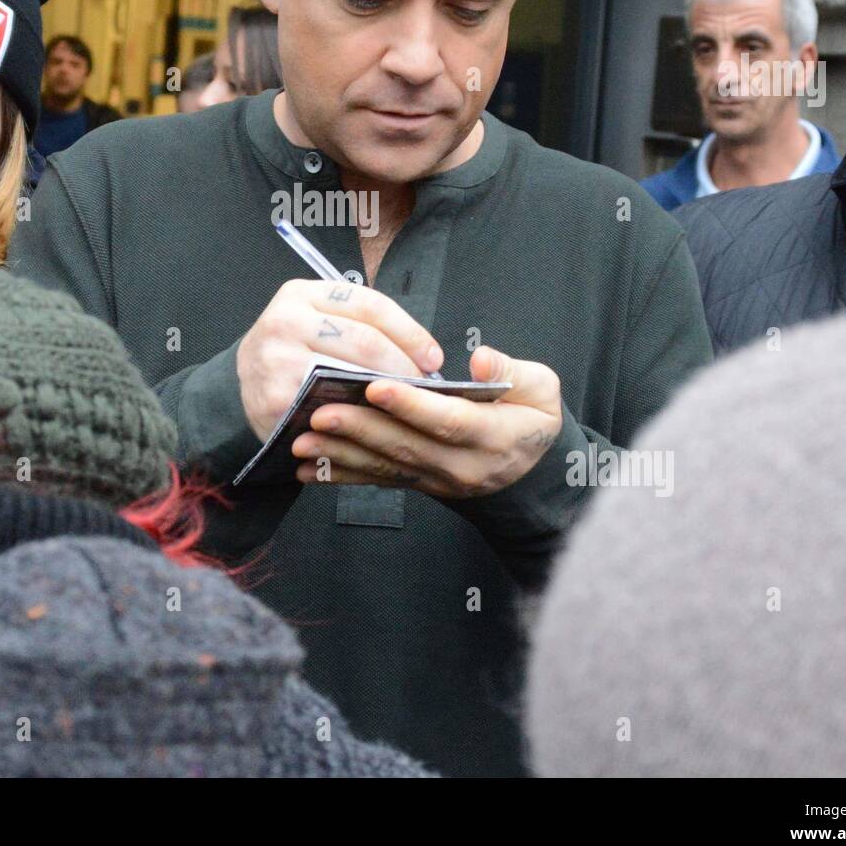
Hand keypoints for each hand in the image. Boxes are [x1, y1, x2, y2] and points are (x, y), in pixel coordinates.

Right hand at [236, 278, 443, 441]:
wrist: (241, 385)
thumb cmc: (293, 351)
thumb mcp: (316, 320)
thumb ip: (358, 324)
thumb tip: (421, 351)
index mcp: (301, 293)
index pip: (370, 305)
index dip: (410, 332)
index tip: (434, 358)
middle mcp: (285, 320)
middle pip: (365, 340)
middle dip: (404, 366)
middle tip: (425, 386)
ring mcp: (277, 359)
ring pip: (351, 374)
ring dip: (387, 391)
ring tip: (406, 402)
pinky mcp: (276, 398)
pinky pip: (331, 407)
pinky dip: (361, 414)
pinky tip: (377, 420)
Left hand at [290, 344, 562, 498]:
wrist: (530, 473)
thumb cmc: (532, 419)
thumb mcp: (542, 390)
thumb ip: (514, 373)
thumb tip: (482, 360)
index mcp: (493, 437)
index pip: (448, 421)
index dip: (411, 405)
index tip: (376, 386)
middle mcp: (461, 465)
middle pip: (406, 446)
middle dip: (361, 429)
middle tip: (320, 412)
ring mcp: (436, 480)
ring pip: (385, 466)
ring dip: (341, 454)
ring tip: (303, 441)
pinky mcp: (417, 484)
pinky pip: (377, 481)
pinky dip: (341, 474)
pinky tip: (309, 468)